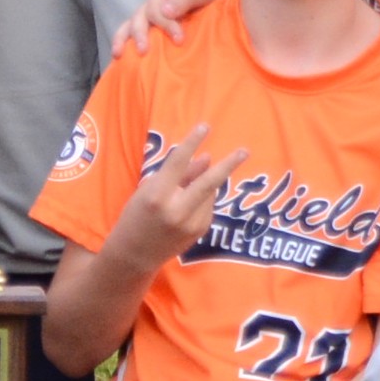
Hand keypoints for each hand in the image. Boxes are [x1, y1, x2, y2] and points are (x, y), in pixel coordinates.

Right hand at [110, 0, 231, 55]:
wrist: (227, 4)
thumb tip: (165, 11)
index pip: (156, 7)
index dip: (164, 24)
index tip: (179, 40)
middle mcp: (154, 2)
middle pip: (140, 16)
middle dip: (139, 33)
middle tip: (144, 51)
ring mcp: (152, 17)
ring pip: (130, 24)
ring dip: (123, 38)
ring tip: (119, 54)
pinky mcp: (153, 30)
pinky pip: (133, 35)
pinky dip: (125, 44)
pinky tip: (120, 58)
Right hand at [111, 124, 226, 267]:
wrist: (135, 254)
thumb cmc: (136, 215)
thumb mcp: (149, 189)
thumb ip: (178, 175)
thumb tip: (207, 158)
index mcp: (158, 195)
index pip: (178, 162)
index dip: (192, 142)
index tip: (205, 126)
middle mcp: (177, 210)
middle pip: (208, 182)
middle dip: (228, 165)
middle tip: (244, 151)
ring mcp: (191, 224)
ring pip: (208, 193)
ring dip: (204, 184)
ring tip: (183, 193)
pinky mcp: (200, 232)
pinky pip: (207, 206)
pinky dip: (202, 199)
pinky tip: (185, 207)